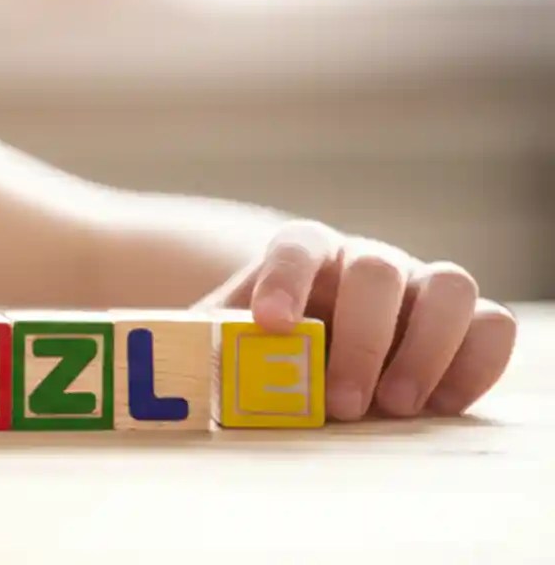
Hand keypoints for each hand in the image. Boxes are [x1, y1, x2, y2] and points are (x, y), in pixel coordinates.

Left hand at [200, 220, 516, 420]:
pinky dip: (475, 362)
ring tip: (396, 406)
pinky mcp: (462, 324)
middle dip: (362, 338)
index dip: (284, 281)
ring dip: (427, 349)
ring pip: (451, 286)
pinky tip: (438, 406)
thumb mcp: (227, 348)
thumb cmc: (266, 351)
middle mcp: (366, 261)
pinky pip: (492, 325)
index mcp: (303, 253)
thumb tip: (161, 370)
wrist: (311, 357)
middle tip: (341, 403)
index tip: (269, 326)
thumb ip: (206, 351)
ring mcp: (420, 287)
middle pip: (378, 269)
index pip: (296, 248)